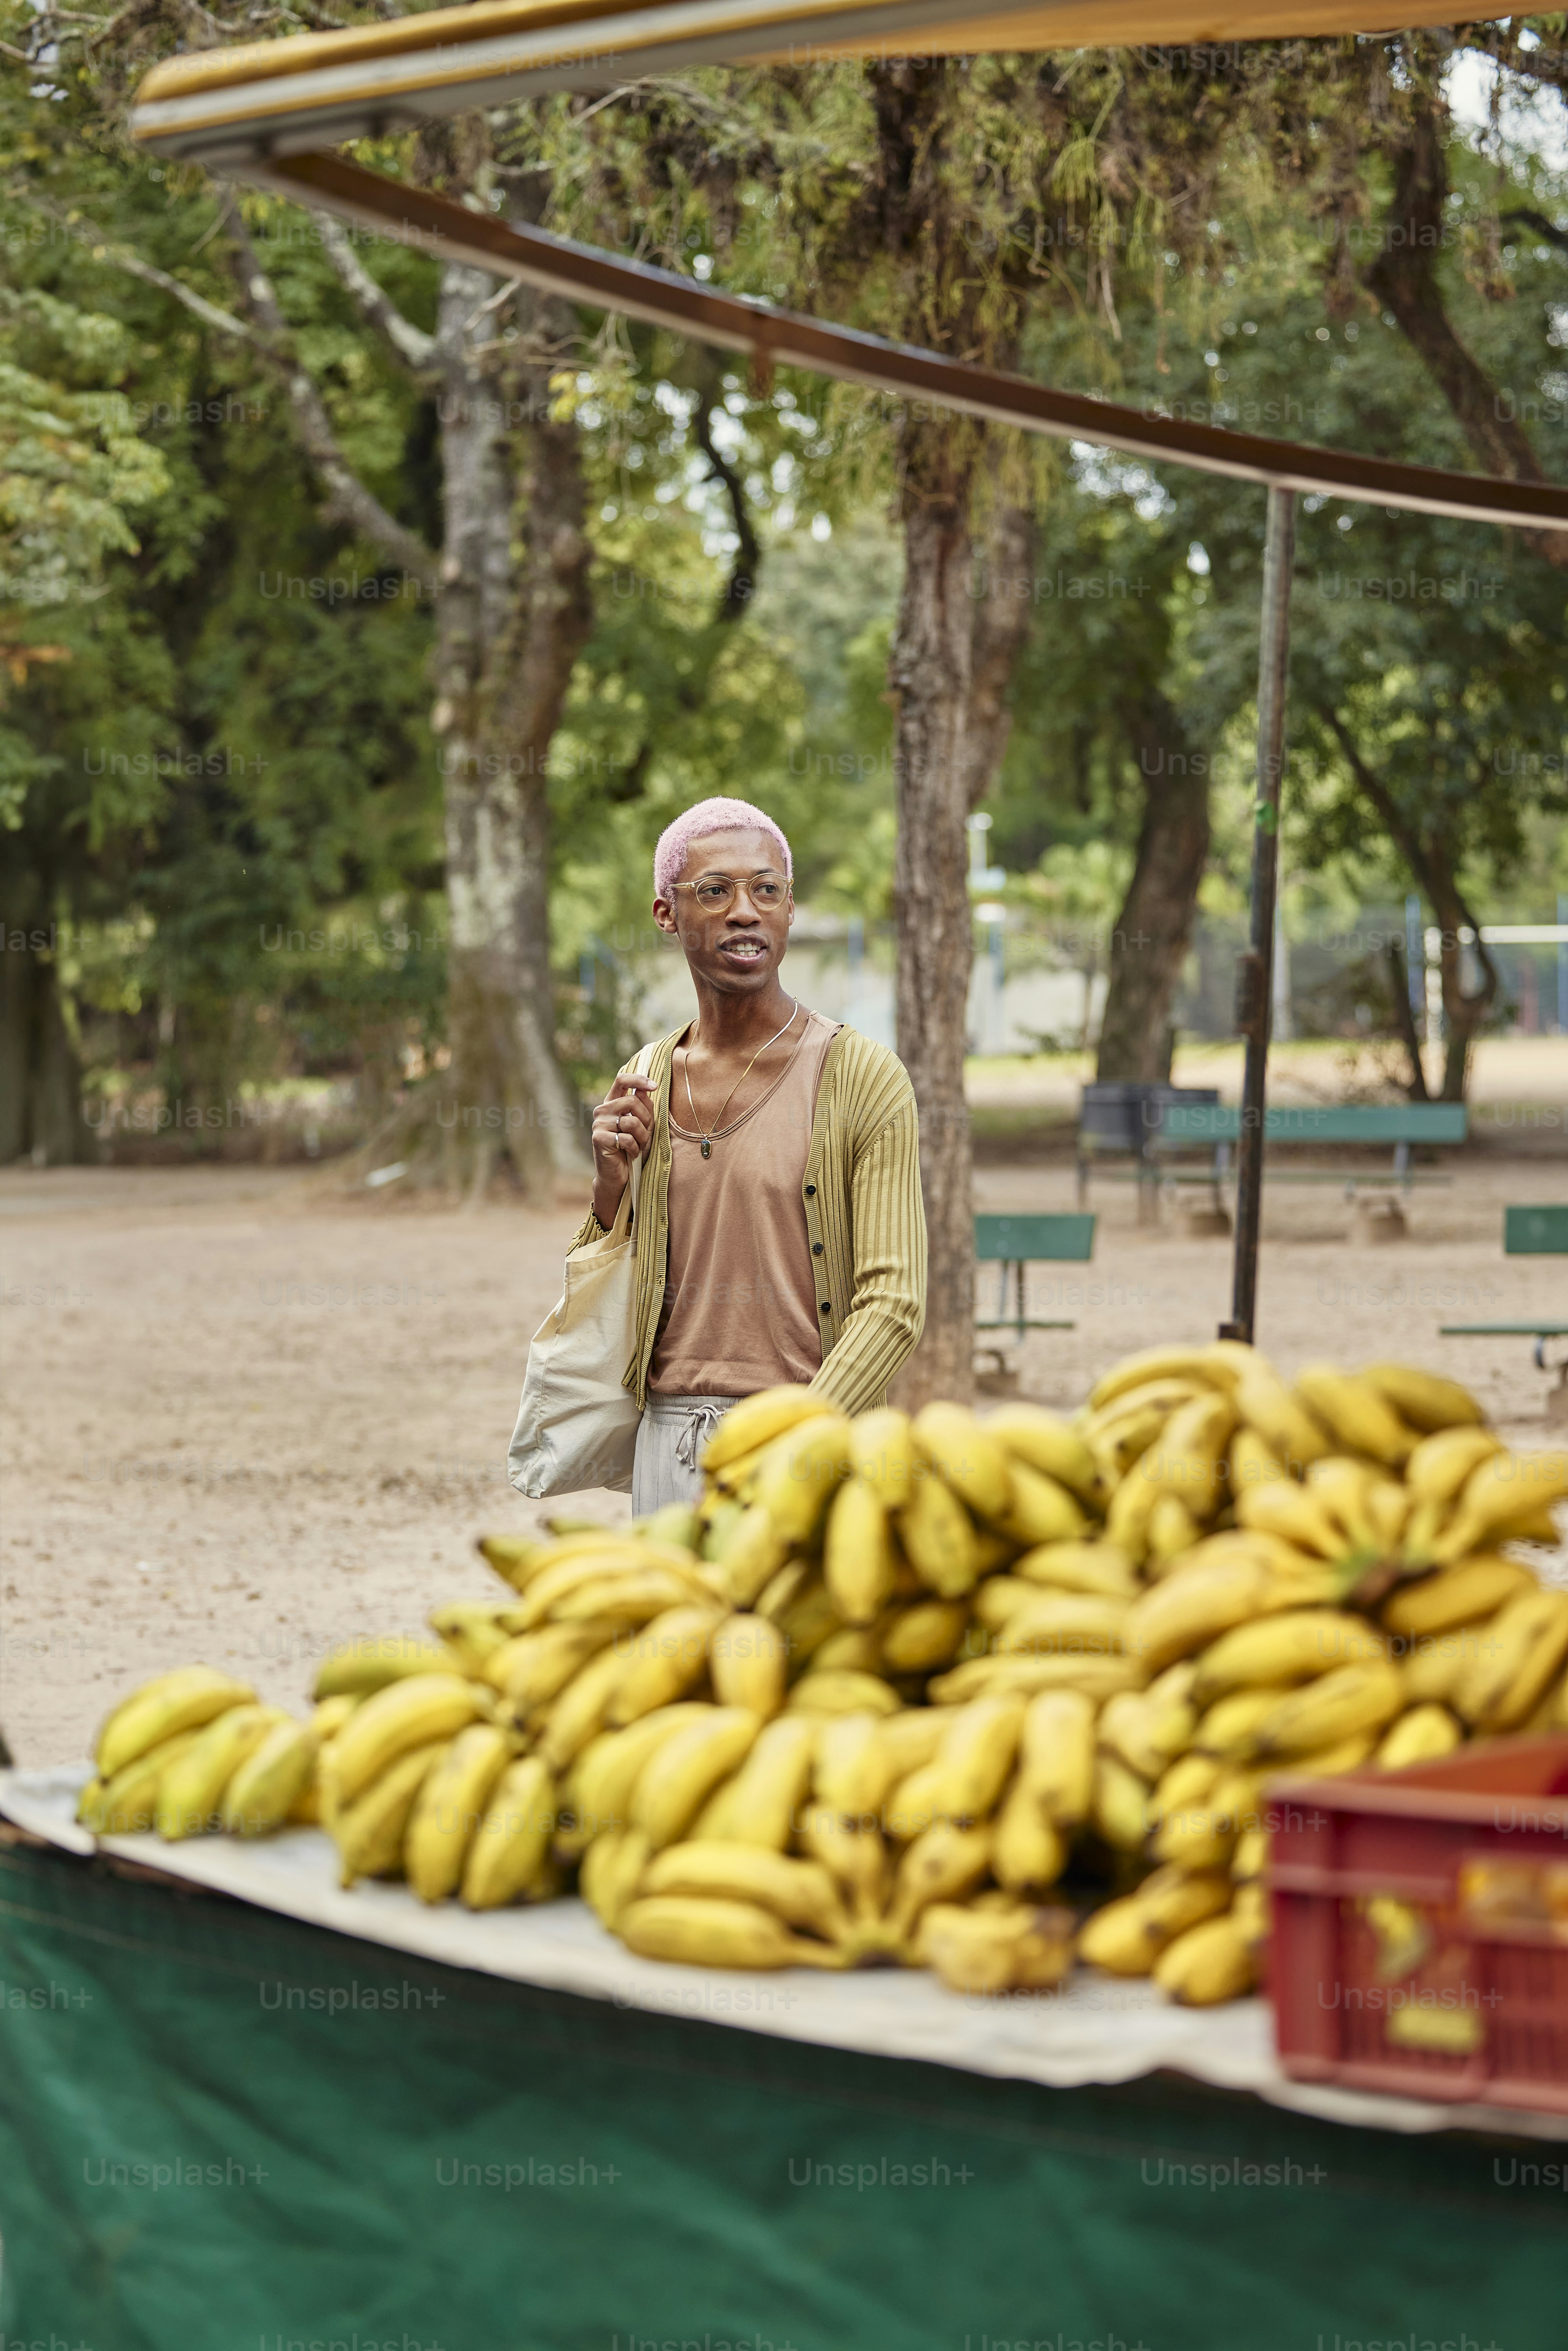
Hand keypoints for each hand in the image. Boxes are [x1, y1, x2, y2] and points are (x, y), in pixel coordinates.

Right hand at [591, 1072, 656, 1225]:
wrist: (617, 1175)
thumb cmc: (631, 1149)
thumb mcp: (642, 1126)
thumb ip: (643, 1107)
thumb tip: (646, 1090)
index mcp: (612, 1103)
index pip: (621, 1080)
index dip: (639, 1079)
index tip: (654, 1085)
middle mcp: (602, 1110)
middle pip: (632, 1101)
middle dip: (646, 1119)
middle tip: (646, 1134)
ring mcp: (598, 1124)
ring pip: (631, 1121)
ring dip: (642, 1137)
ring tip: (639, 1146)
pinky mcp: (599, 1139)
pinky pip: (627, 1138)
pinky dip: (635, 1148)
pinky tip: (631, 1154)